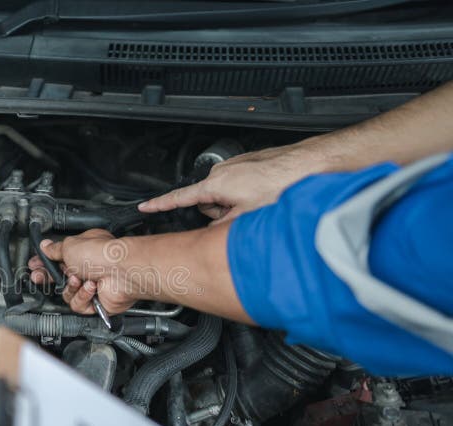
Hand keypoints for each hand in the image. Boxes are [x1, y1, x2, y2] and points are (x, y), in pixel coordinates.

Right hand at [28, 229, 138, 314]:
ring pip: (68, 294)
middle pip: (61, 278)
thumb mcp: (71, 246)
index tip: (35, 266)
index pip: (59, 259)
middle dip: (50, 278)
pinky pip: (79, 305)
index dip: (45, 264)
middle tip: (40, 277)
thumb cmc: (104, 254)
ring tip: (78, 279)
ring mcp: (94, 285)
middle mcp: (89, 268)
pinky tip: (91, 288)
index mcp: (84, 250)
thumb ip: (55, 249)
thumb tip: (46, 246)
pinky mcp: (97, 302)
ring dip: (71, 287)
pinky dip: (83, 296)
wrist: (122, 271)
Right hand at [138, 137, 335, 222]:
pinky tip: (265, 197)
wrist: (308, 165)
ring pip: (225, 196)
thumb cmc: (281, 185)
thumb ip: (222, 227)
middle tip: (240, 217)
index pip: (179, 198)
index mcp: (215, 184)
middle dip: (219, 213)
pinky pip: (238, 187)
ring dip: (236, 205)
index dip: (160, 205)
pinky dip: (247, 195)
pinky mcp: (249, 165)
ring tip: (258, 205)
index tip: (145, 207)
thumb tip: (213, 234)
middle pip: (208, 202)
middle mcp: (222, 172)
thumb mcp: (246, 216)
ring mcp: (236, 167)